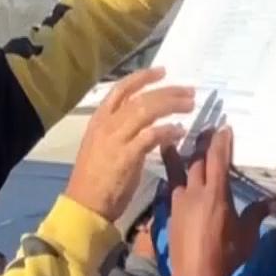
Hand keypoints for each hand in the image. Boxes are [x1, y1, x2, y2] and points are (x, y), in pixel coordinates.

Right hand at [63, 68, 194, 221]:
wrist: (85, 204)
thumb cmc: (95, 179)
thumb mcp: (103, 146)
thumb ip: (121, 131)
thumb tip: (145, 122)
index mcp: (99, 119)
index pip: (122, 88)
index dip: (143, 77)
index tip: (162, 71)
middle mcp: (107, 124)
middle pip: (141, 97)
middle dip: (168, 91)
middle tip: (189, 91)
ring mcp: (116, 138)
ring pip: (147, 110)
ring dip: (172, 104)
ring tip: (190, 105)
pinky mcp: (127, 155)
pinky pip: (152, 135)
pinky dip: (169, 130)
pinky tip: (180, 131)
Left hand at [161, 127, 275, 275]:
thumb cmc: (225, 255)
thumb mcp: (247, 235)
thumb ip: (256, 214)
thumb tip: (272, 201)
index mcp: (216, 194)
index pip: (218, 159)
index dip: (221, 141)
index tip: (224, 128)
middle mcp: (195, 192)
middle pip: (197, 160)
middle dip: (202, 142)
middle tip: (205, 128)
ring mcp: (179, 201)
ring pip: (178, 170)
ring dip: (179, 154)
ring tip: (174, 138)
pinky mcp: (170, 212)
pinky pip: (170, 187)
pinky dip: (171, 175)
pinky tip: (169, 171)